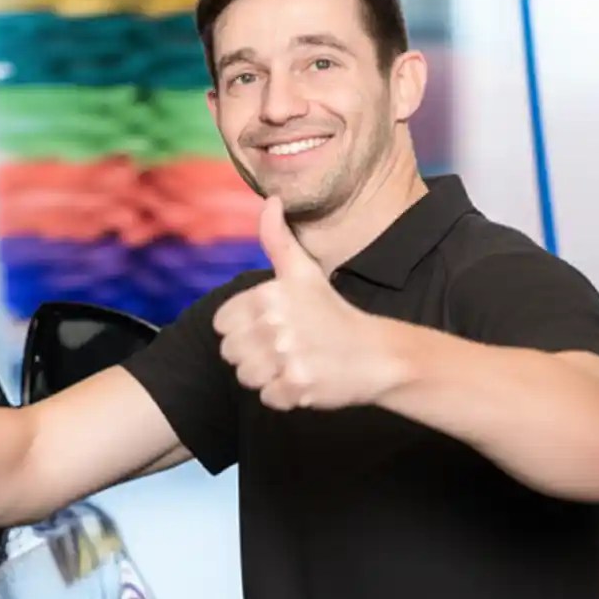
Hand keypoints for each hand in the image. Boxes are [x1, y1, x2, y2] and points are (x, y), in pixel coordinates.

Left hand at [212, 196, 406, 411]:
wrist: (377, 354)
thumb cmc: (333, 312)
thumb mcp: (304, 272)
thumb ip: (278, 239)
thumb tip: (270, 200)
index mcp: (270, 294)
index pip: (222, 323)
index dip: (242, 328)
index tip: (268, 327)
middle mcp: (275, 324)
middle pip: (230, 352)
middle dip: (252, 354)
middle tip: (283, 348)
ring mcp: (287, 357)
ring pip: (245, 376)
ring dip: (265, 376)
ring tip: (292, 363)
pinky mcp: (298, 387)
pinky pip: (267, 398)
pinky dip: (283, 395)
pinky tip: (303, 381)